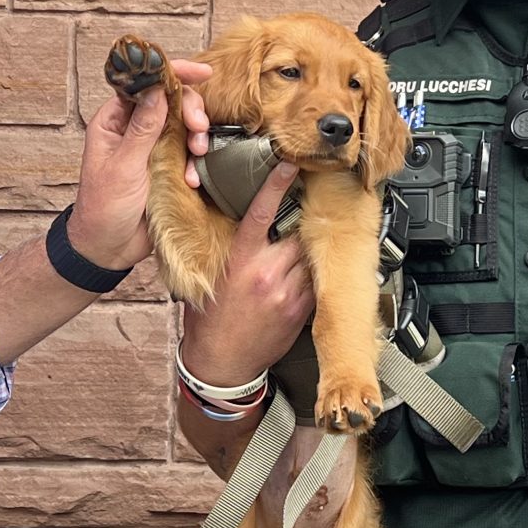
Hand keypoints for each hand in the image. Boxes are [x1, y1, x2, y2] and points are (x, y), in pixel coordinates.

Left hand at [68, 58, 210, 269]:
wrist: (108, 248)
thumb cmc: (103, 207)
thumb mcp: (123, 167)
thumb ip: (142, 129)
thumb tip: (158, 90)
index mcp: (115, 120)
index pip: (144, 84)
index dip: (172, 73)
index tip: (201, 73)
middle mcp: (135, 128)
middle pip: (172, 101)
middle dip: (191, 109)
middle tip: (198, 128)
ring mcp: (153, 148)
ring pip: (185, 126)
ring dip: (197, 136)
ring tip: (199, 154)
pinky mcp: (168, 167)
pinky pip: (190, 153)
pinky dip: (196, 162)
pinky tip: (193, 180)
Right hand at [179, 162, 313, 387]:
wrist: (222, 363)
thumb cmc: (211, 320)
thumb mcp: (212, 275)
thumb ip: (231, 249)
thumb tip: (243, 222)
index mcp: (240, 261)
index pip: (259, 213)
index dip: (275, 185)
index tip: (289, 165)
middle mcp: (266, 274)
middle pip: (297, 232)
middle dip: (299, 224)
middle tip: (299, 215)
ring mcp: (288, 293)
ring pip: (310, 255)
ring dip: (307, 249)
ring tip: (299, 249)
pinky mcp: (302, 310)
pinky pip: (316, 281)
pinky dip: (312, 273)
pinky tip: (301, 276)